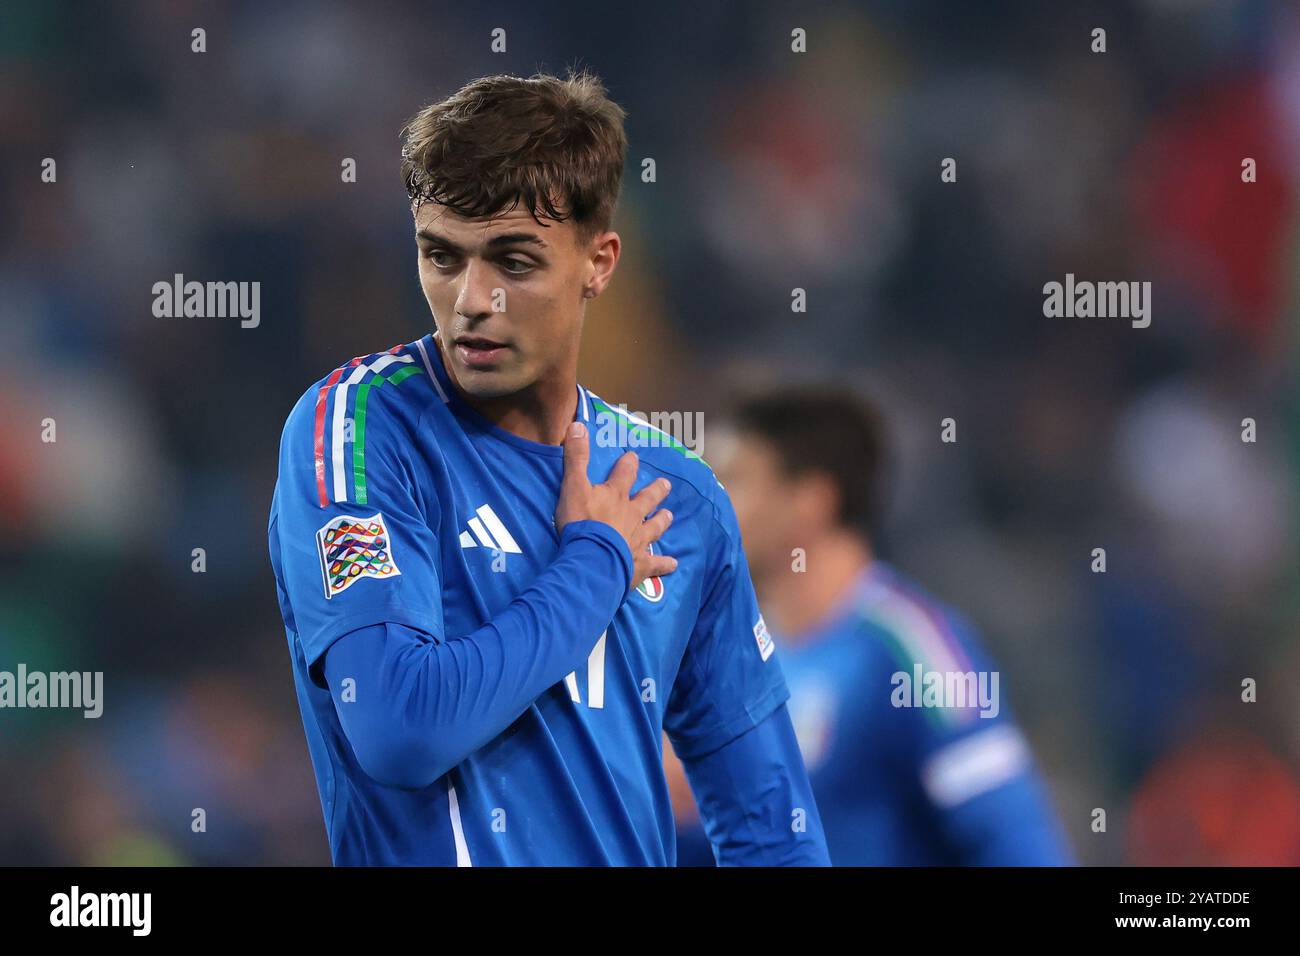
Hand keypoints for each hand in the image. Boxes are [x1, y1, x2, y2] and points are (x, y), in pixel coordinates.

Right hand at [555, 421, 678, 587]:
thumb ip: (576, 458)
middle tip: (666, 484)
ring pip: (655, 527)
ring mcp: (638, 539)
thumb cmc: (582, 523)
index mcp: (616, 496)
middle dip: (656, 491)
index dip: (628, 464)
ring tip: (669, 515)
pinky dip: (665, 564)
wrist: (592, 560)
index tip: (633, 456)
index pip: (624, 474)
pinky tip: (674, 564)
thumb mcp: (573, 486)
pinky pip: (656, 564)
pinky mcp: (640, 564)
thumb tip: (578, 424)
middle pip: (647, 500)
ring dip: (662, 521)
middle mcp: (632, 515)